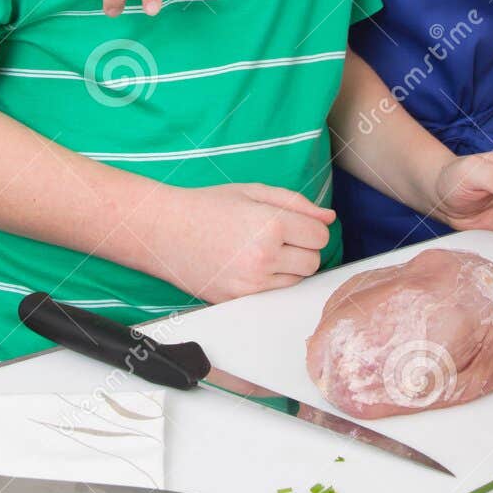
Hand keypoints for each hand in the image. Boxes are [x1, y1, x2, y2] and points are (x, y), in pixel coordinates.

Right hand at [155, 183, 336, 302]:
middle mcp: (264, 257)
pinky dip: (270, 281)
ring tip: (261, 249)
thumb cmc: (206, 206)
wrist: (164, 230)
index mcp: (271, 224)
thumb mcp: (253, 191)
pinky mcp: (238, 300)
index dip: (311, 226)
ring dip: (289, 266)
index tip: (294, 222)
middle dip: (303, 247)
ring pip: (297, 280)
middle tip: (278, 235)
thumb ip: (296, 203)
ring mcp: (250, 283)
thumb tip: (329, 217)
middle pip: (314, 261)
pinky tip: (249, 264)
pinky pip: (273, 294)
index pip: (320, 235)